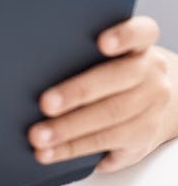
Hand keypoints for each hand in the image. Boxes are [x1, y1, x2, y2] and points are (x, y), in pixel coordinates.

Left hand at [27, 16, 177, 173]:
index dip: (124, 35)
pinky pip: (104, 143)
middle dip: (77, 92)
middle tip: (45, 103)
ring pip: (109, 117)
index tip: (102, 42)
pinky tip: (49, 152)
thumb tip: (31, 65)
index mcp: (140, 46)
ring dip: (68, 128)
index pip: (142, 33)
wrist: (154, 108)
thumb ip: (83, 56)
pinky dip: (71, 149)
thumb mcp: (110, 60)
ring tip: (39, 136)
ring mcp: (150, 106)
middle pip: (117, 79)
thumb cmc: (115, 77)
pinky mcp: (142, 137)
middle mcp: (150, 73)